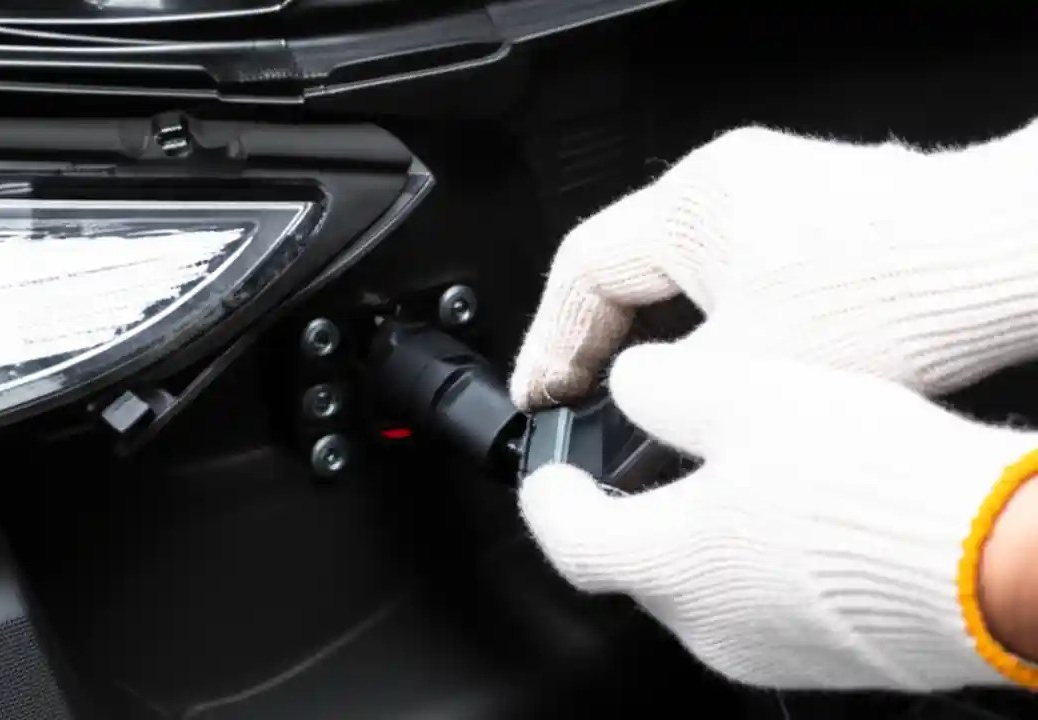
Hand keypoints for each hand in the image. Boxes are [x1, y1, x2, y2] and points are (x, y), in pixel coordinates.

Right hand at [511, 123, 1037, 407]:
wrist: (1003, 260)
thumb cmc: (899, 296)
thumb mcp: (746, 372)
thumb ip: (663, 396)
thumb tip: (622, 423)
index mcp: (688, 204)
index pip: (581, 271)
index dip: (549, 343)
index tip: (541, 396)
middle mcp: (722, 181)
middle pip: (623, 266)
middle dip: (595, 339)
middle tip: (576, 401)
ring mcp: (770, 191)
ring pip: (676, 269)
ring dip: (651, 328)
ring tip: (641, 389)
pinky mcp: (813, 213)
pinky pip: (726, 266)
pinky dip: (702, 315)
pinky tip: (715, 359)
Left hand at [519, 343, 1037, 690]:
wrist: (990, 560)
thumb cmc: (873, 488)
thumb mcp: (745, 397)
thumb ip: (663, 388)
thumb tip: (630, 383)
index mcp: (667, 561)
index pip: (568, 538)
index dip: (546, 499)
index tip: (545, 477)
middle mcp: (705, 621)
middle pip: (632, 564)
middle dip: (625, 512)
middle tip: (638, 464)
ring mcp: (763, 649)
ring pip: (698, 585)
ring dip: (696, 535)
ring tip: (734, 478)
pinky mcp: (818, 659)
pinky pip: (757, 605)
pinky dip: (752, 562)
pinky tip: (795, 519)